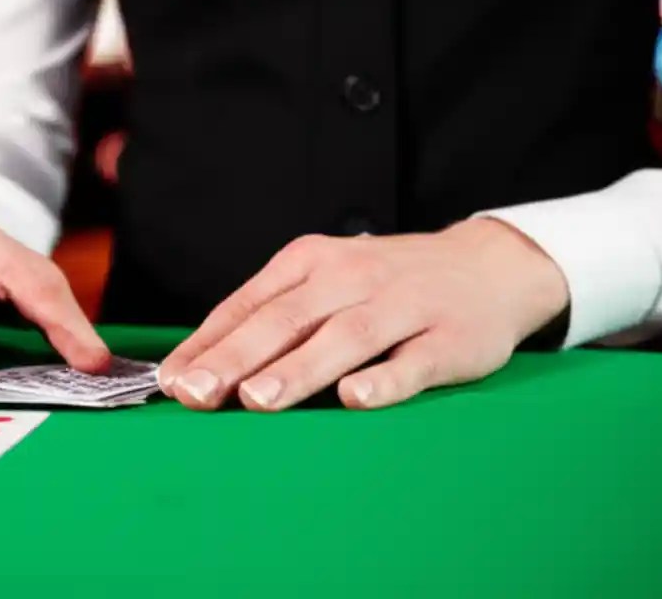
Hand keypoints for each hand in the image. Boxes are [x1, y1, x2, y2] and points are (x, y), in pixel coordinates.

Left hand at [156, 219, 568, 410]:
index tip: (170, 381)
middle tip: (196, 394)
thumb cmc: (387, 283)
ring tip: (258, 399)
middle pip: (286, 319)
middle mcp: (352, 277)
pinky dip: (384, 379)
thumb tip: (199, 367)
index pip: (248, 305)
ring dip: (299, 369)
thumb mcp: (324, 281)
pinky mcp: (449, 338)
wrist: (490, 266)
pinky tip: (354, 397)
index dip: (207, 343)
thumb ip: (269, 317)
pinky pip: (414, 361)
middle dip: (235, 359)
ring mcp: (403, 306)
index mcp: (311, 262)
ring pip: (344, 337)